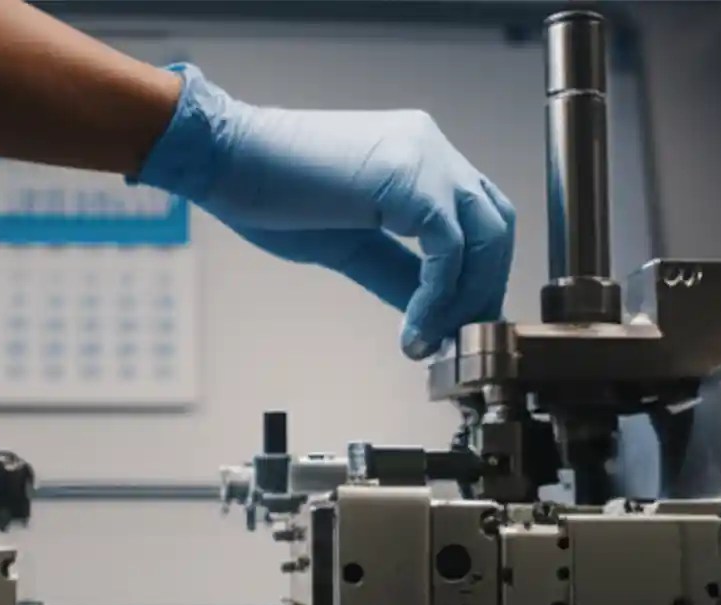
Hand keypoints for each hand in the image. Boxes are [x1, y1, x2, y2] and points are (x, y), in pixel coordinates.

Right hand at [137, 64, 515, 358]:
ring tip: (431, 341)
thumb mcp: (348, 244)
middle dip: (483, 289)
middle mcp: (431, 148)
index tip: (459, 323)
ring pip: (486, 237)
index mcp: (417, 156)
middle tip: (458, 340)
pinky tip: (413, 329)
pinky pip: (449, 252)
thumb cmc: (268, 191)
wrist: (225, 159)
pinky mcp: (410, 181)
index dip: (477, 273)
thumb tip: (431, 316)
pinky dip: (438, 299)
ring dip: (466, 299)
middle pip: (496, 225)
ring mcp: (426, 158)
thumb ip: (397, 273)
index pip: (477, 217)